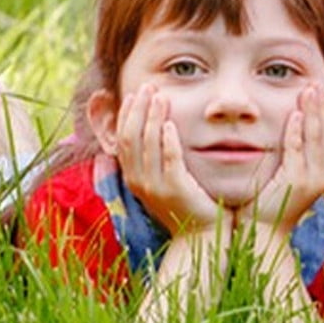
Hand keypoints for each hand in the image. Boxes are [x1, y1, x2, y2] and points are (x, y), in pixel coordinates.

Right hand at [111, 85, 221, 235]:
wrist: (202, 235)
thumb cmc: (188, 204)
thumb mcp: (164, 180)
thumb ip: (156, 157)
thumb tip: (154, 130)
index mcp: (133, 176)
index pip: (122, 138)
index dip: (127, 114)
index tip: (135, 94)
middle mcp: (138, 181)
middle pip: (130, 136)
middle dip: (138, 109)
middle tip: (148, 87)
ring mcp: (155, 186)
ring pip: (146, 144)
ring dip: (152, 117)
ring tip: (161, 97)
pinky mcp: (175, 189)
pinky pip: (168, 159)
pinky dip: (167, 139)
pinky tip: (170, 123)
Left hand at [246, 84, 323, 232]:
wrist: (261, 233)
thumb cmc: (267, 204)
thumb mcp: (285, 177)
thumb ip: (292, 157)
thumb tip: (292, 133)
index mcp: (321, 172)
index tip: (322, 91)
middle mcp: (322, 175)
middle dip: (323, 107)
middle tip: (317, 83)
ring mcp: (311, 179)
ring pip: (317, 139)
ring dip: (314, 113)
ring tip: (310, 91)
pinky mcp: (295, 182)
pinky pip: (297, 151)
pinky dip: (298, 132)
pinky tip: (296, 115)